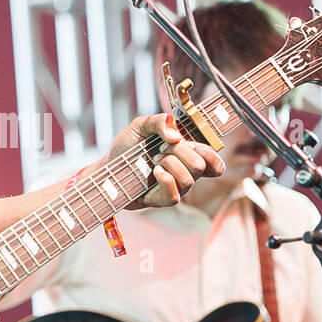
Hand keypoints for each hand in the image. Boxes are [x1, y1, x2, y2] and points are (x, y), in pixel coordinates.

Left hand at [107, 113, 222, 208]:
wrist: (108, 165)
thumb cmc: (127, 146)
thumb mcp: (141, 125)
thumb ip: (160, 121)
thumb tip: (176, 136)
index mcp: (187, 154)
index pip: (213, 161)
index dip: (209, 153)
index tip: (189, 142)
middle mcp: (185, 172)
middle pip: (201, 165)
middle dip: (180, 152)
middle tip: (161, 148)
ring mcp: (175, 187)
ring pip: (189, 179)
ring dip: (169, 164)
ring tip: (154, 160)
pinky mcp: (163, 200)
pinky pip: (175, 194)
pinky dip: (165, 179)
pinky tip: (154, 172)